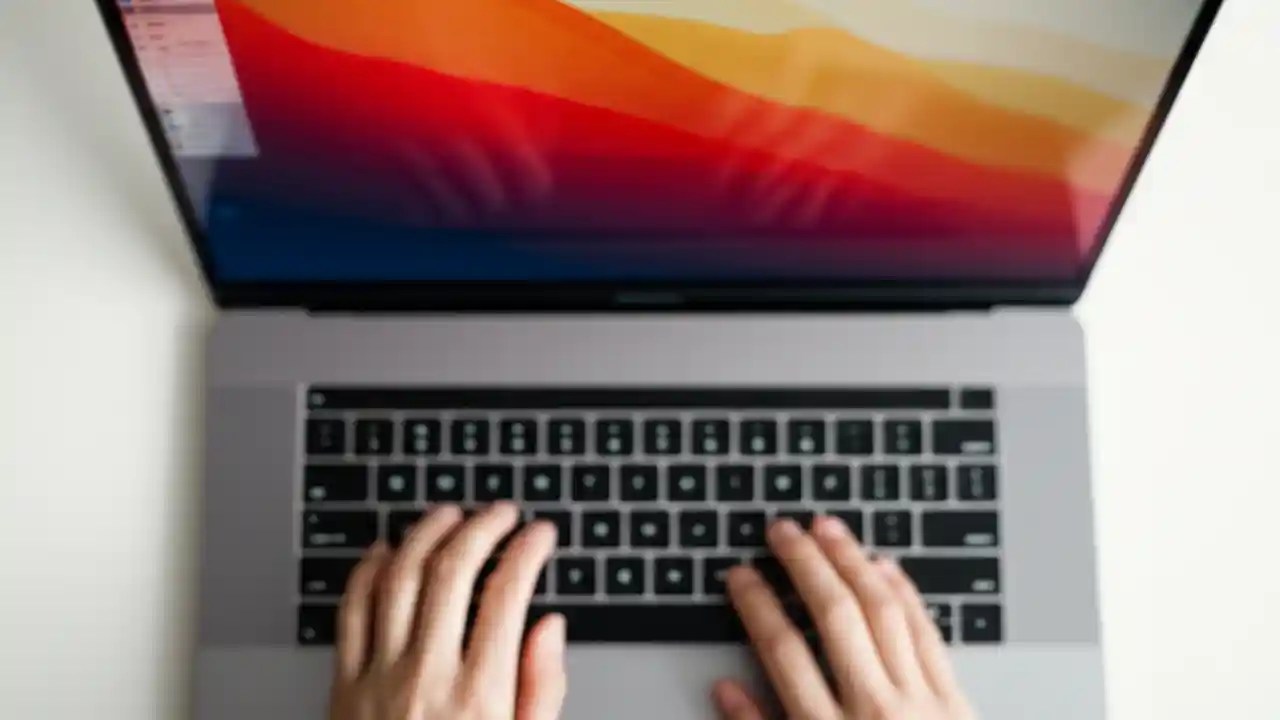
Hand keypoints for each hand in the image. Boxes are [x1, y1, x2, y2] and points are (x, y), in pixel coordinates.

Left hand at [329, 503, 565, 719]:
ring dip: (425, 534)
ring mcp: (378, 678)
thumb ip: (541, 690)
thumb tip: (548, 627)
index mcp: (479, 696)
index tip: (541, 535)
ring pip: (398, 578)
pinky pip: (350, 612)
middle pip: (453, 572)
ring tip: (449, 516)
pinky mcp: (343, 688)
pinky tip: (385, 552)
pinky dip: (366, 572)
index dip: (528, 551)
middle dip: (483, 527)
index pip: (508, 595)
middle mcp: (426, 678)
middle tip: (502, 513)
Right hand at [715, 516, 975, 719]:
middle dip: (804, 565)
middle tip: (781, 530)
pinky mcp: (957, 703)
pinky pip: (927, 634)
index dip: (756, 605)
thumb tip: (726, 692)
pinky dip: (905, 594)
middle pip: (835, 618)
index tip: (739, 576)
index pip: (782, 652)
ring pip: (884, 612)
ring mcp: (920, 703)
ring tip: (828, 529)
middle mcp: (874, 711)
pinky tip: (885, 566)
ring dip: (853, 563)